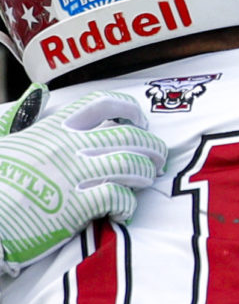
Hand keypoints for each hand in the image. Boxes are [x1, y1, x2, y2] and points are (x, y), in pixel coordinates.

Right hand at [0, 88, 166, 271]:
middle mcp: (67, 147)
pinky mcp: (78, 206)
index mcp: (52, 129)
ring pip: (130, 164)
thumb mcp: (5, 139)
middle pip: (126, 136)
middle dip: (150, 146)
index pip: (99, 104)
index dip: (128, 109)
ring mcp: (75, 175)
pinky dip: (128, 205)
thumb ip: (21, 115)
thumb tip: (38, 92)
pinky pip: (119, 197)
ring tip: (146, 180)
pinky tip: (122, 210)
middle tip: (158, 157)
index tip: (140, 121)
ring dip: (145, 173)